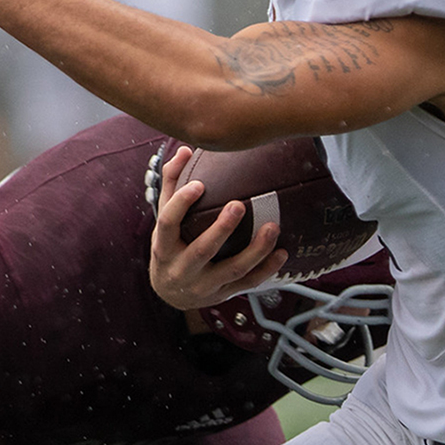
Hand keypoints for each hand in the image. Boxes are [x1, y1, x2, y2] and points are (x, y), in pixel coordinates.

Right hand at [148, 145, 284, 310]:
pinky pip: (247, 283)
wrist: (169, 292)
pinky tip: (281, 252)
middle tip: (239, 204)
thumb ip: (172, 185)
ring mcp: (204, 285)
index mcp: (163, 246)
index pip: (168, 223)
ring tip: (273, 227)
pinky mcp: (223, 293)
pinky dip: (266, 269)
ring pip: (232, 269)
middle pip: (202, 249)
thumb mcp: (164, 220)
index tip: (199, 184)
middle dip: (222, 229)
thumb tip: (185, 150)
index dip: (182, 203)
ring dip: (255, 250)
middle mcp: (182, 268)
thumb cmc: (169, 246)